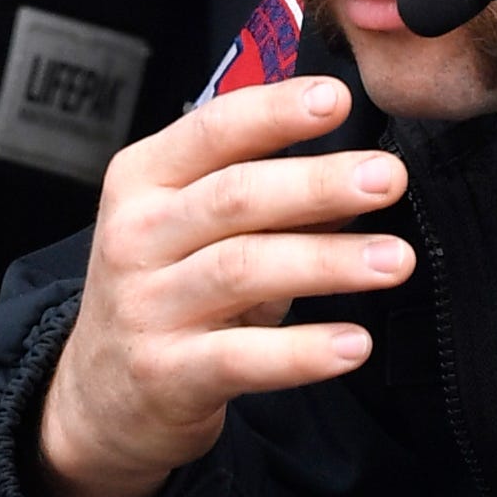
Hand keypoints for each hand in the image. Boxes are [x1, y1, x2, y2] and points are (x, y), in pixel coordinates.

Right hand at [32, 74, 411, 496]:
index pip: (213, 131)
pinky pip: (241, 358)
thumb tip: (359, 172)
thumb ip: (267, 198)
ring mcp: (147, 308)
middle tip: (387, 178)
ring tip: (395, 260)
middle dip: (317, 184)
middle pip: (234, 197)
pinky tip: (355, 344)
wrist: (101, 397)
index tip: (338, 99)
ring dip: (327, 262)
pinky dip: (302, 352)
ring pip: (243, 270)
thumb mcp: (195, 230)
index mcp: (143, 181)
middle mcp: (137, 236)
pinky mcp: (166, 375)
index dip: (276, 113)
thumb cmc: (166, 294)